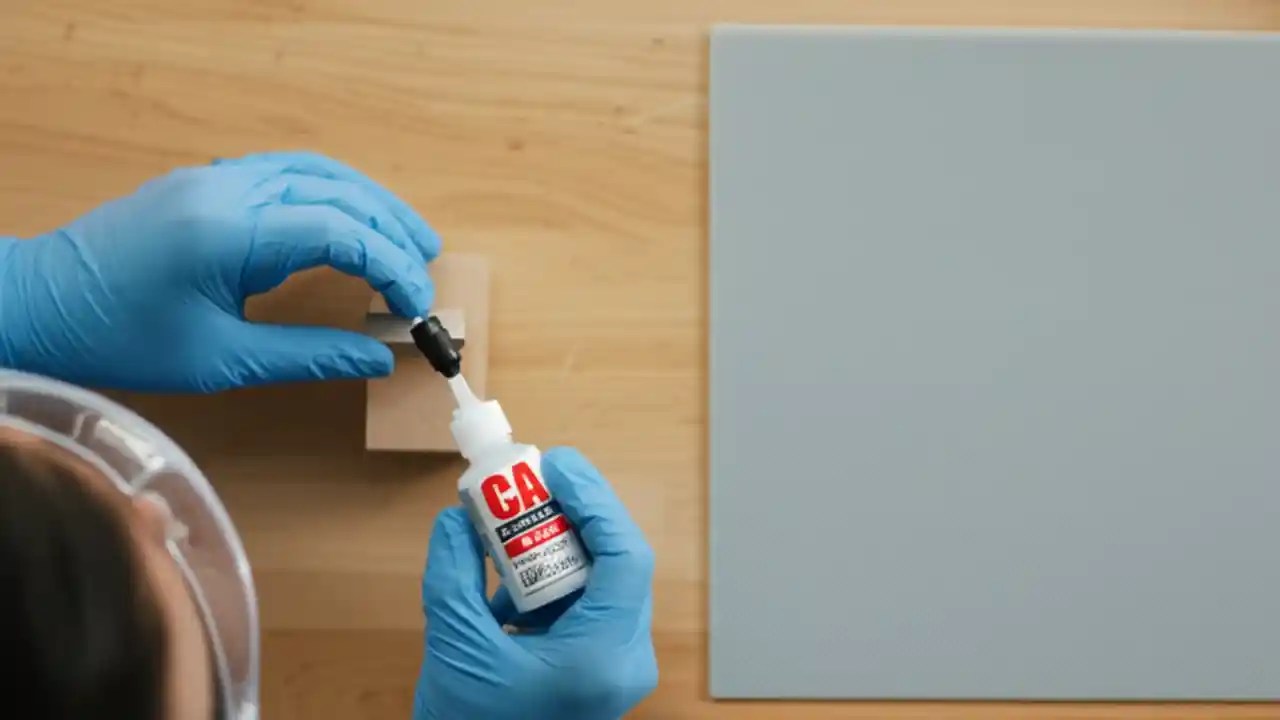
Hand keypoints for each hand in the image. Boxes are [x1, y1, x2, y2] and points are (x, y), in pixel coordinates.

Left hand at [0, 151, 438, 391]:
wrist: (42, 304)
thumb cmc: (123, 339)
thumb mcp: (221, 360)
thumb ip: (308, 356)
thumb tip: (378, 360)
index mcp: (229, 232)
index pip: (338, 231)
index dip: (391, 266)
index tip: (417, 306)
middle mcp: (227, 190)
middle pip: (337, 192)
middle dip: (392, 231)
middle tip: (430, 271)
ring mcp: (216, 178)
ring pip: (317, 172)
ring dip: (370, 203)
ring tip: (410, 239)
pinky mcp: (208, 182)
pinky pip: (288, 172)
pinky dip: (334, 194)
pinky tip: (353, 221)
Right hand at [415, 447, 657, 719]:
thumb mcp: (455, 649)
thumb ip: (453, 576)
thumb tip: (454, 518)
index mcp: (604, 655)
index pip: (626, 555)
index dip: (594, 499)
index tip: (553, 466)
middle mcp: (624, 658)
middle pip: (614, 561)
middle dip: (570, 513)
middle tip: (528, 479)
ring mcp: (614, 665)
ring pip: (599, 579)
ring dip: (557, 542)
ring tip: (509, 515)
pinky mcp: (596, 668)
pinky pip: (583, 604)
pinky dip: (550, 577)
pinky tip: (506, 568)